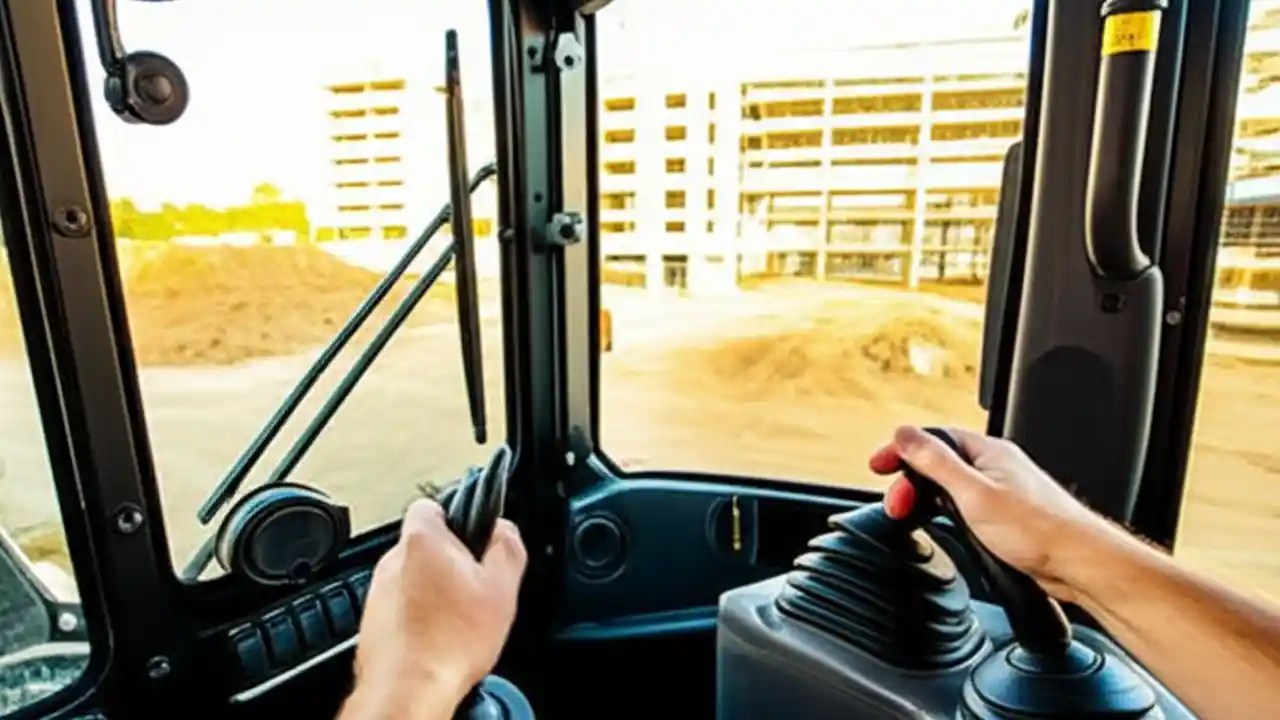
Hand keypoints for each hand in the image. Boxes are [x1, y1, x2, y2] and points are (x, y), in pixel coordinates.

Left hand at [342, 499, 526, 717]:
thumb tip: (504, 530)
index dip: (456, 518)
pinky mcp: (371, 622)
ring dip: (431, 592)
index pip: (432, 504)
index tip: (473, 539)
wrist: (409, 689)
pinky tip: (438, 638)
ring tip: (456, 620)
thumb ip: (507, 546)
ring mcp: (377, 592)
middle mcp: (391, 560)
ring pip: (412, 579)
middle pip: (424, 546)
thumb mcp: (501, 587)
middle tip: (473, 587)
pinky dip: (417, 618)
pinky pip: (400, 608)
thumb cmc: (450, 642)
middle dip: (448, 562)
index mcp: (422, 539)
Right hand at [869, 425, 1111, 602]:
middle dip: (911, 481)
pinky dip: (946, 515)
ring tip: (914, 517)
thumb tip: (904, 434)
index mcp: (988, 452)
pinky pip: (965, 507)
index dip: (902, 450)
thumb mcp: (973, 493)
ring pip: (951, 487)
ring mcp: (1001, 492)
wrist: (1079, 564)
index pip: (933, 439)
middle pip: (939, 463)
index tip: (879, 465)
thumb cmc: (1038, 530)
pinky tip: (945, 529)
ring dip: (928, 500)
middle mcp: (995, 467)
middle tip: (896, 506)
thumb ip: (935, 462)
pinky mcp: (1006, 518)